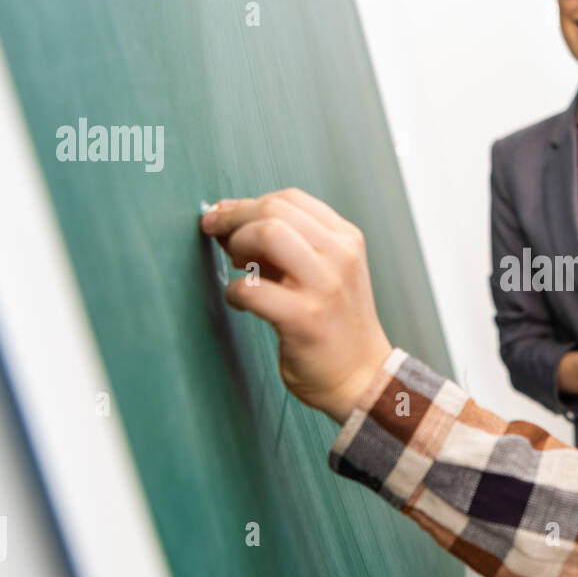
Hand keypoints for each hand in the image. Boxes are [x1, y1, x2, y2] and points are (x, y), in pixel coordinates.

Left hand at [198, 188, 392, 423]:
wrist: (362, 377)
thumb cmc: (335, 326)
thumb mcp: (325, 274)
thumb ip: (287, 247)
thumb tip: (231, 217)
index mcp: (347, 240)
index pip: (290, 199)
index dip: (248, 203)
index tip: (227, 216)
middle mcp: (340, 256)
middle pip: (274, 210)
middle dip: (233, 217)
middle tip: (215, 232)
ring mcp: (325, 286)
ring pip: (267, 235)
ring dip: (236, 244)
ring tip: (235, 265)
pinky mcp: (305, 319)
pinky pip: (251, 288)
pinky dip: (234, 291)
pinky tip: (239, 301)